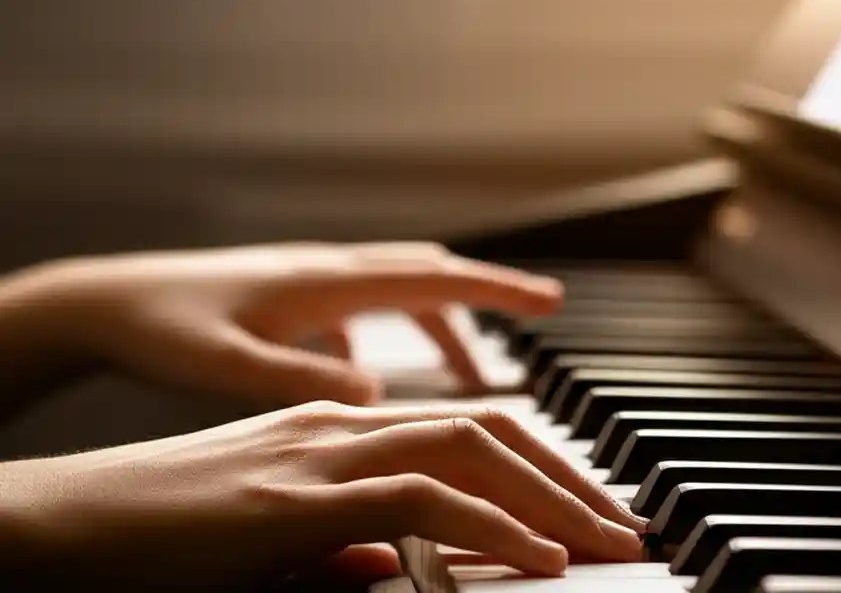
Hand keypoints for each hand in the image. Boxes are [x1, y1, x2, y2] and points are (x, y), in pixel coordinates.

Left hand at [0, 242, 559, 406]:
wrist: (105, 302)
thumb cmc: (161, 330)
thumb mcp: (226, 365)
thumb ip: (298, 379)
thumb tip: (377, 394)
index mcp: (328, 282)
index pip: (432, 278)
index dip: (497, 289)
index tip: (551, 301)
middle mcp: (329, 272)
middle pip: (429, 275)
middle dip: (488, 296)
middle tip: (540, 313)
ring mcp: (312, 284)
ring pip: (399, 294)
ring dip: (443, 326)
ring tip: (473, 374)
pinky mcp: (292, 302)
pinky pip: (362, 315)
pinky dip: (391, 342)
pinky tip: (374, 383)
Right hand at [0, 401, 646, 588]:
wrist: (57, 525)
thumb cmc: (155, 543)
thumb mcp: (269, 551)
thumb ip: (338, 554)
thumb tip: (399, 570)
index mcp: (339, 433)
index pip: (468, 434)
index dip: (541, 470)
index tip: (590, 517)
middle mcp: (341, 426)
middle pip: (490, 431)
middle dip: (570, 479)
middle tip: (627, 528)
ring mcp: (320, 452)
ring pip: (472, 450)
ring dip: (552, 497)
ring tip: (608, 543)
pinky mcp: (296, 495)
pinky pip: (420, 499)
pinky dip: (490, 527)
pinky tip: (536, 557)